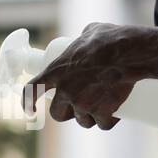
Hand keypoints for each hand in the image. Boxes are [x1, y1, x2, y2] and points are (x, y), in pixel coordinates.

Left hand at [22, 22, 138, 129]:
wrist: (129, 53)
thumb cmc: (110, 39)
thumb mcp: (89, 32)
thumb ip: (81, 39)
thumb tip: (85, 39)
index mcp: (56, 70)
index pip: (32, 90)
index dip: (27, 102)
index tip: (30, 110)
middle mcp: (65, 91)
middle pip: (58, 114)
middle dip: (67, 112)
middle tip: (81, 105)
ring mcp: (83, 104)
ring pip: (83, 121)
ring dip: (91, 118)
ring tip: (103, 107)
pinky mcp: (101, 113)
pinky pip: (103, 124)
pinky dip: (109, 121)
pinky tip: (115, 116)